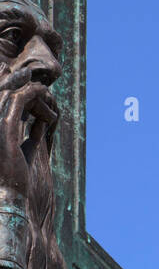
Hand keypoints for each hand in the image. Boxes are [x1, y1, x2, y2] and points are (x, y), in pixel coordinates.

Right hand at [0, 69, 57, 197]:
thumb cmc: (18, 177)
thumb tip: (42, 122)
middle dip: (14, 78)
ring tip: (43, 88)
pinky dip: (32, 94)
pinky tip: (43, 95)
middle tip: (28, 72)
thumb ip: (33, 135)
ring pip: (10, 93)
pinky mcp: (6, 128)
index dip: (4, 83)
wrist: (12, 196)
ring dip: (27, 87)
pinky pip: (19, 101)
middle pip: (0, 90)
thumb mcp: (27, 151)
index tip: (17, 76)